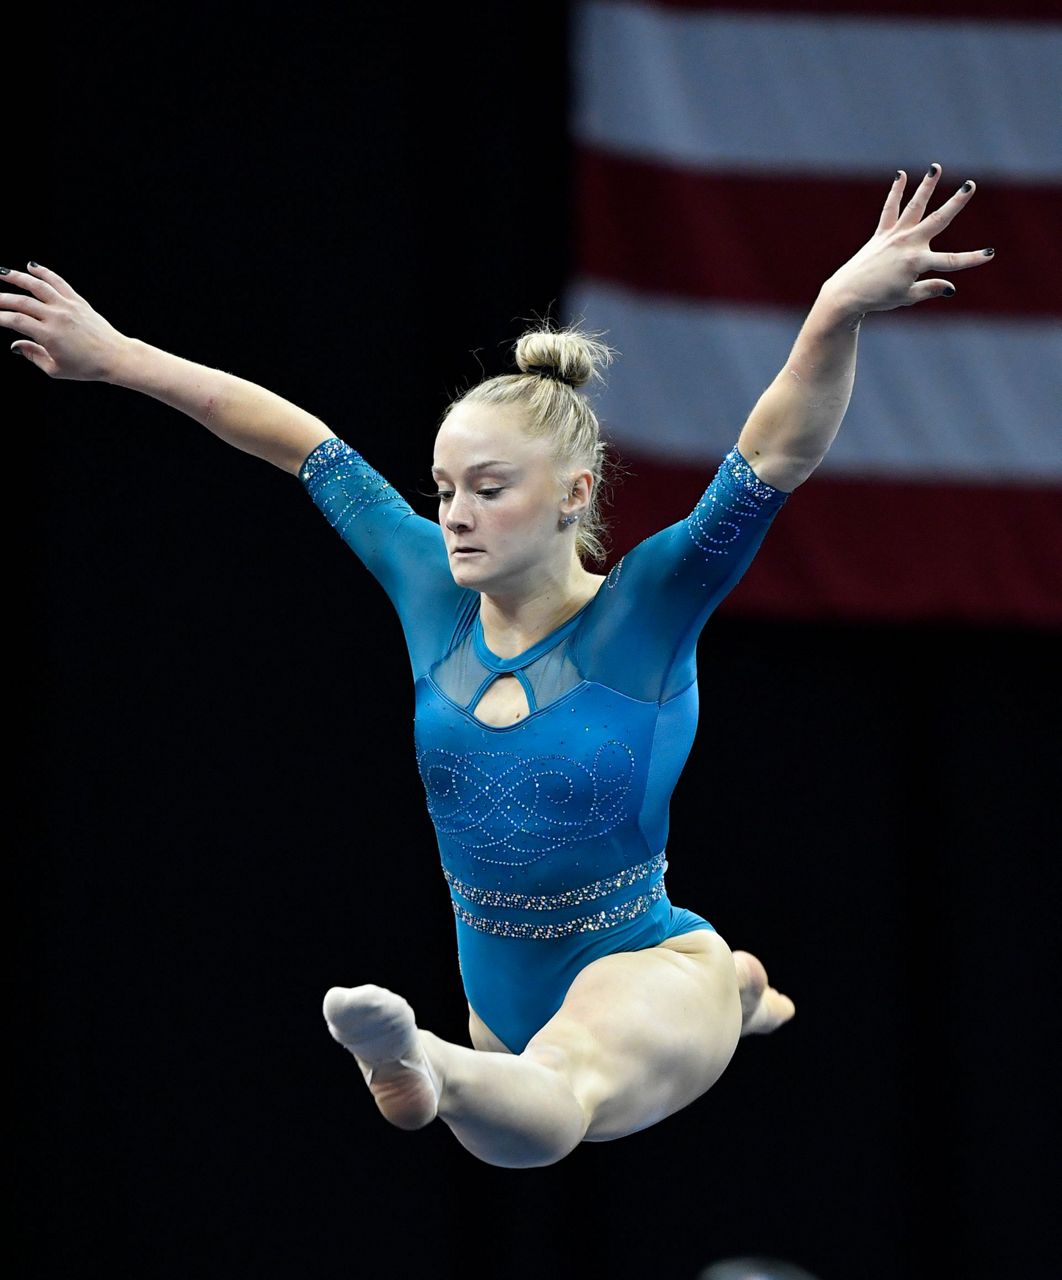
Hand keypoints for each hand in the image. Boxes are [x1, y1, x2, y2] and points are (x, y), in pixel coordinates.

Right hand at [1, 262, 130, 379]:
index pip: (15, 321)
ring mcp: (67, 306)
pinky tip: (31, 266)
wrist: (115, 357)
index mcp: (48, 335)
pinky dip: (44, 272)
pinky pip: (58, 282)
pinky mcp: (78, 301)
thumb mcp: (56, 369)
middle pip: (22, 302)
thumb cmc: (86, 367)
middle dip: (2, 299)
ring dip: (17, 277)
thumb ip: (32, 355)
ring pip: (38, 286)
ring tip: (2, 273)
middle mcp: (56, 317)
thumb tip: (14, 346)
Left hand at [821, 164, 993, 314]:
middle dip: (956, 203)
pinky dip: (895, 192)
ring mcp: (894, 236)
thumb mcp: (907, 297)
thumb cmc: (878, 299)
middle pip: (937, 220)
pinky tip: (901, 175)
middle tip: (970, 185)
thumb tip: (951, 287)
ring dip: (926, 186)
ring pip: (914, 207)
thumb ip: (930, 289)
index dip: (972, 258)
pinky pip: (889, 209)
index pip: (950, 260)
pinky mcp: (881, 234)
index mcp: (917, 262)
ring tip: (936, 168)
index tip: (990, 253)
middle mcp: (907, 244)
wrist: (846, 294)